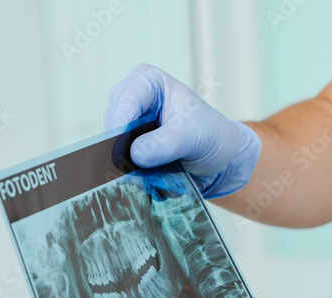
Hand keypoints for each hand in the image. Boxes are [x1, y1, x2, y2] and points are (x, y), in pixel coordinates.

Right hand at [104, 64, 260, 198]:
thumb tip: (134, 156)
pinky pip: (120, 165)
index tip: (121, 150)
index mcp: (147, 81)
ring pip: (112, 148)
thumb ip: (164, 144)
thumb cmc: (210, 135)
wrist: (219, 159)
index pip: (125, 101)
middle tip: (138, 170)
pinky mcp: (127, 150)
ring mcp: (126, 126)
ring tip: (155, 175)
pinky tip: (151, 182)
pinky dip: (135, 177)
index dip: (120, 125)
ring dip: (131, 167)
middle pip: (113, 126)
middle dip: (124, 149)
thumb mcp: (192, 137)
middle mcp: (130, 100)